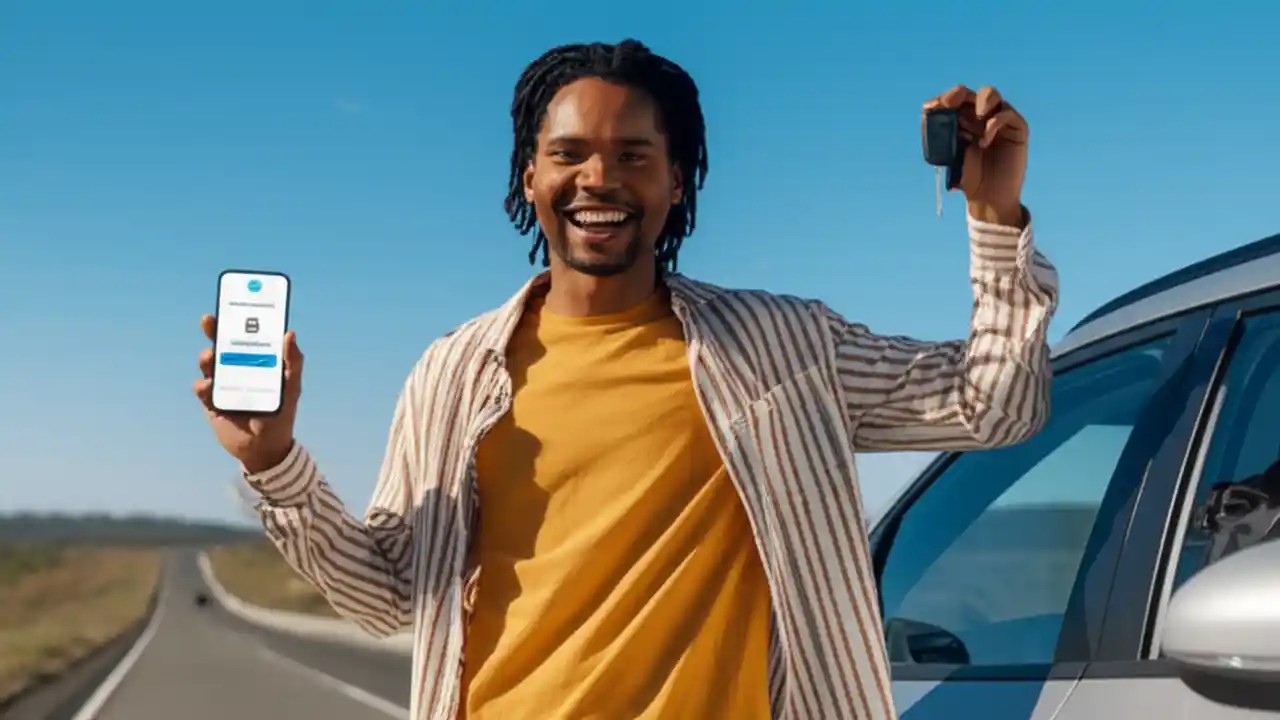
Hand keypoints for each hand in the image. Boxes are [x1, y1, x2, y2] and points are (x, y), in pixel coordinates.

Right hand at [193, 314, 302, 473]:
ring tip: (211, 356)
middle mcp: (236, 368)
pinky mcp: (212, 402)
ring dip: (207, 356)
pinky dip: (204, 385)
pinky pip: (203, 389)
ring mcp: (222, 383)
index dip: (240, 319)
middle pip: (221, 343)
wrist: (266, 448)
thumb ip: (293, 362)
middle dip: (214, 330)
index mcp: (256, 361)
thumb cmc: (282, 413)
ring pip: (208, 363)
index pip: (246, 335)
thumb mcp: (291, 387)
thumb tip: (290, 333)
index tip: (236, 303)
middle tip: (209, 319)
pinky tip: (209, 386)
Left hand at [923, 84, 1028, 225]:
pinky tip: (984, 142)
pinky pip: (1006, 114)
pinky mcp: (1016, 128)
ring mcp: (998, 119)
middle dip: (957, 95)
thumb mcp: (949, 154)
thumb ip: (942, 134)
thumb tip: (930, 111)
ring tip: (978, 116)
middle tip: (950, 104)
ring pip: (990, 94)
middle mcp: (979, 116)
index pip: (951, 100)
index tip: (931, 107)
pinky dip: (994, 123)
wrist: (988, 197)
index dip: (942, 99)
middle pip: (968, 93)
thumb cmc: (968, 176)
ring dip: (981, 100)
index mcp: (961, 120)